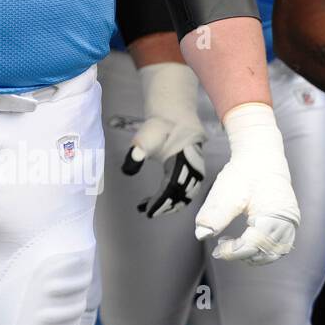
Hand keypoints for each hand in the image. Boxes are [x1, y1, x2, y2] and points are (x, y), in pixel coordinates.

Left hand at [122, 62, 205, 216]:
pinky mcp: (194, 170)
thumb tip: (127, 170)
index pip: (172, 190)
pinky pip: (187, 188)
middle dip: (164, 207)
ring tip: (149, 207)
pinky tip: (158, 198)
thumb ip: (137, 152)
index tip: (147, 211)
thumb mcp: (145, 137)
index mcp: (184, 163)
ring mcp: (196, 171)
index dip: (160, 203)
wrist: (174, 113)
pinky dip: (174, 196)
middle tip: (146, 211)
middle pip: (181, 196)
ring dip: (169, 203)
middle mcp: (194, 170)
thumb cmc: (160, 126)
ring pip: (186, 195)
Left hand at [195, 103, 300, 264]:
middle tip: (221, 248)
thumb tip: (201, 234)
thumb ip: (215, 215)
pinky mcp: (288, 222)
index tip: (217, 251)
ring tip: (232, 245)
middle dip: (242, 255)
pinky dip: (262, 249)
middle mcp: (287, 222)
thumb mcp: (225, 193)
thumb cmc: (244, 173)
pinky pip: (279, 245)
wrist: (261, 157)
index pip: (254, 245)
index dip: (234, 252)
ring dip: (253, 254)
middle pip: (266, 252)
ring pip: (275, 252)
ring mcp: (291, 222)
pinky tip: (244, 241)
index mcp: (274, 214)